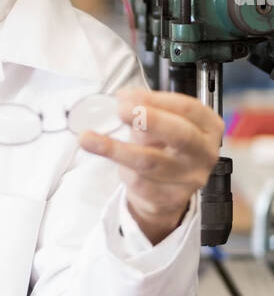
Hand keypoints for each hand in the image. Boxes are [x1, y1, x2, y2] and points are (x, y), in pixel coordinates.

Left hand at [79, 87, 223, 244]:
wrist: (166, 191)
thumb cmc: (164, 147)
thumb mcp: (161, 122)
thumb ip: (147, 109)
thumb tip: (124, 98)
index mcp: (208, 127)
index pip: (188, 109)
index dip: (156, 100)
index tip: (126, 96)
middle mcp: (205, 153)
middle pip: (180, 135)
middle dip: (149, 119)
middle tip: (121, 110)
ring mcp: (191, 179)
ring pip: (150, 161)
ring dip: (116, 149)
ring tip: (88, 139)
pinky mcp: (171, 199)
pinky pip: (139, 182)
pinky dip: (120, 168)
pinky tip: (107, 158)